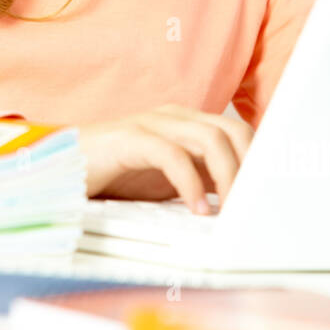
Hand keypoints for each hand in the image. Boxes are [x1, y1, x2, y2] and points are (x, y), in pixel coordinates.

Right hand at [76, 102, 253, 211]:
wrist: (60, 169)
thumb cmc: (114, 176)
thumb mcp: (167, 181)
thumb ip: (200, 181)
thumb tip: (240, 204)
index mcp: (187, 123)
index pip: (239, 132)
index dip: (260, 160)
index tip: (270, 194)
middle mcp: (174, 116)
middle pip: (233, 130)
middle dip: (250, 168)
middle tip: (253, 208)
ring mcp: (151, 123)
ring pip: (209, 139)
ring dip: (228, 177)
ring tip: (231, 213)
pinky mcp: (128, 138)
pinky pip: (172, 155)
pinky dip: (190, 183)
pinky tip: (196, 210)